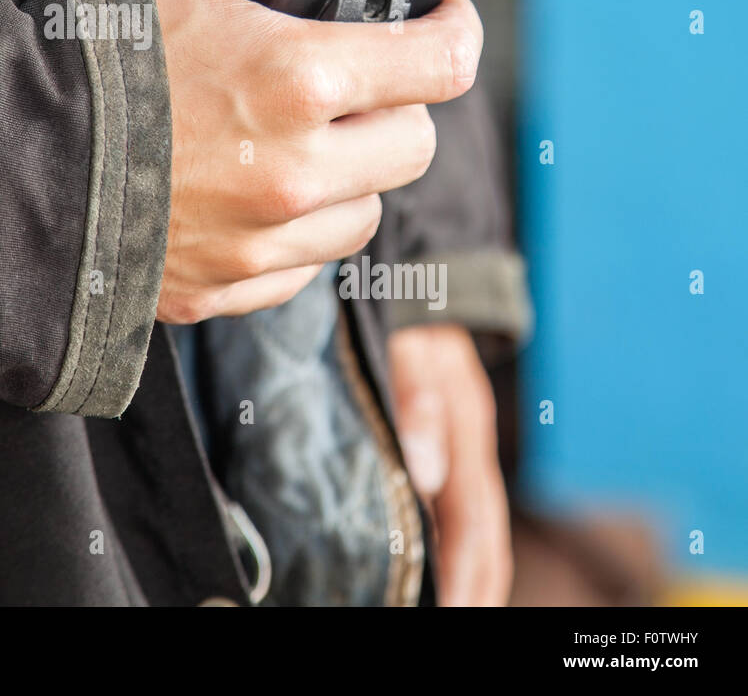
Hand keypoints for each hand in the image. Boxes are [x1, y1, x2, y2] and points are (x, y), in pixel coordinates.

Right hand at [114, 0, 483, 323]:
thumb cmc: (69, 41)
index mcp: (296, 81)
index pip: (444, 63)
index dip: (454, 26)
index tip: (439, 15)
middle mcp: (291, 175)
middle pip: (412, 144)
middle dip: (397, 100)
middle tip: (355, 71)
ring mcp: (254, 244)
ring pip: (363, 214)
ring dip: (350, 170)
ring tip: (296, 132)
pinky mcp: (215, 290)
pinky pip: (299, 269)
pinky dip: (292, 230)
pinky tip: (247, 190)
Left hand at [388, 323, 511, 605]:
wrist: (411, 258)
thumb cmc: (400, 295)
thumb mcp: (401, 334)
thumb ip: (413, 395)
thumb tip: (426, 476)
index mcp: (464, 420)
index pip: (472, 517)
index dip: (463, 572)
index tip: (449, 612)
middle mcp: (467, 435)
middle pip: (482, 530)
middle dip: (472, 586)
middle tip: (448, 624)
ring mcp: (458, 433)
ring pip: (473, 519)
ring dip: (464, 570)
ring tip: (445, 610)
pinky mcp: (443, 427)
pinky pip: (455, 498)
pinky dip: (450, 538)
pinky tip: (427, 561)